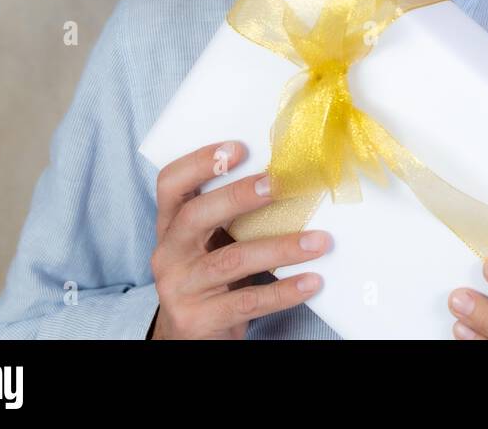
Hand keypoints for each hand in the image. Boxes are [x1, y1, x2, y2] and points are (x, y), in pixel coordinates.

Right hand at [149, 140, 331, 338]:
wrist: (188, 339)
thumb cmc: (209, 278)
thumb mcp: (207, 244)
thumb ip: (230, 215)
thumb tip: (287, 179)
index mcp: (170, 227)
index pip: (170, 184)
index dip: (200, 162)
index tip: (238, 147)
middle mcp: (168, 254)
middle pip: (196, 216)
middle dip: (239, 196)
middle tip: (279, 185)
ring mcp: (181, 288)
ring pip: (232, 260)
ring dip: (281, 248)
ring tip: (319, 242)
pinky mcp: (199, 319)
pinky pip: (248, 301)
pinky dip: (284, 291)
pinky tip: (311, 281)